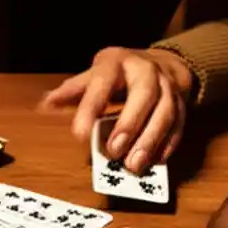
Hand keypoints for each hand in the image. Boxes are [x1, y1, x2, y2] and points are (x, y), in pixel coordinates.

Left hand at [40, 47, 192, 172]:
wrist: (161, 63)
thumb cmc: (119, 74)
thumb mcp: (94, 76)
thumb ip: (72, 92)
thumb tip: (45, 104)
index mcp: (117, 63)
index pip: (103, 82)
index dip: (91, 107)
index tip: (78, 134)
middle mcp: (146, 71)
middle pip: (143, 95)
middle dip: (129, 124)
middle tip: (114, 152)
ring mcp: (168, 86)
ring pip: (165, 111)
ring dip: (150, 140)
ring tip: (134, 165)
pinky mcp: (182, 103)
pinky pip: (179, 123)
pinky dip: (169, 143)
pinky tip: (156, 161)